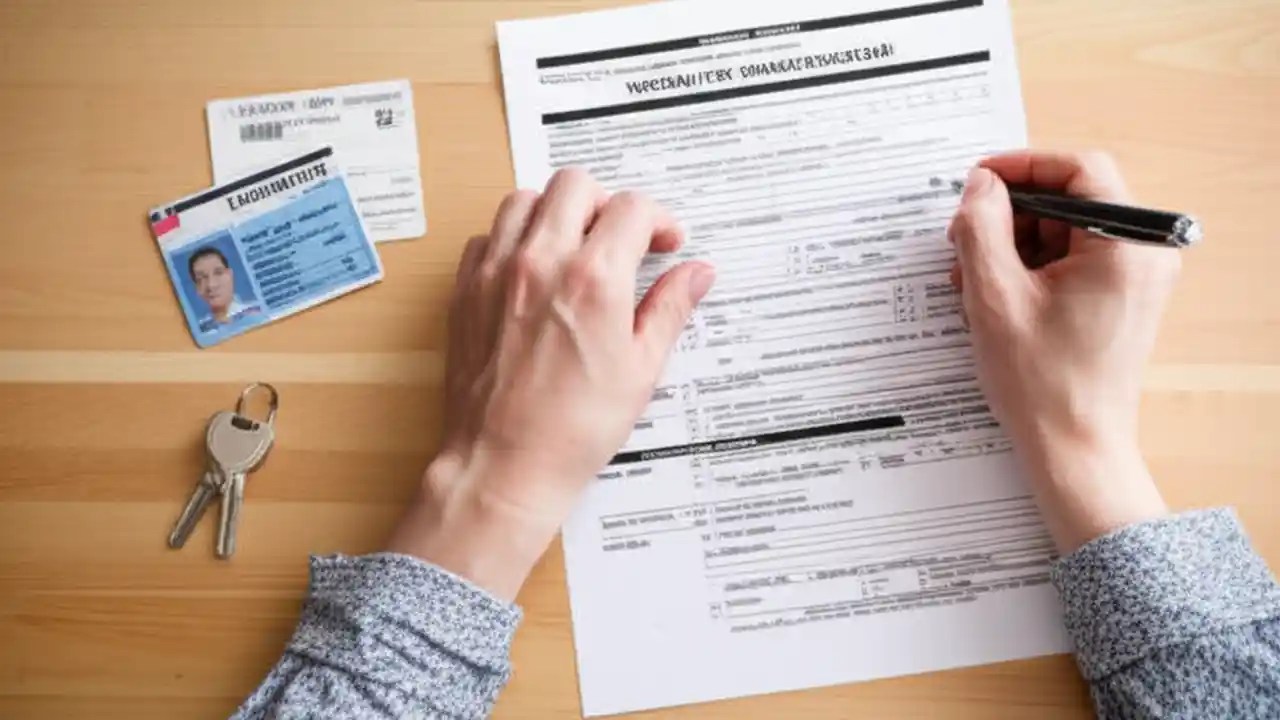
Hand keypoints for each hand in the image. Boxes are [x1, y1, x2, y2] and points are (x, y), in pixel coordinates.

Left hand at [386, 168, 714, 598]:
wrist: (504, 465)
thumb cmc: (572, 429)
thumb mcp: (641, 369)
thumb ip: (670, 309)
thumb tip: (696, 275)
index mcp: (593, 279)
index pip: (632, 208)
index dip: (659, 219)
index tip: (665, 242)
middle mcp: (540, 263)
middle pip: (575, 185)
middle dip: (607, 202)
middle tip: (621, 237)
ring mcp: (496, 273)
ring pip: (525, 199)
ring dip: (556, 212)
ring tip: (575, 246)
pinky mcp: (466, 291)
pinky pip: (486, 237)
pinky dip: (512, 240)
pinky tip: (532, 270)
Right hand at [948, 151, 1180, 551]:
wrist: (1073, 448)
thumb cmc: (1041, 384)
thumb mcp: (994, 296)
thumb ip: (981, 228)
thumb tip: (980, 186)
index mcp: (1124, 246)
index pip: (1079, 169)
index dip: (1022, 166)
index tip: (978, 181)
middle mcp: (1143, 254)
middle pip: (1070, 200)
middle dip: (1010, 214)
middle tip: (961, 240)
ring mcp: (1136, 278)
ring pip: (1066, 230)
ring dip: (1013, 243)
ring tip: (970, 278)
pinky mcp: (1121, 299)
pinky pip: (1072, 260)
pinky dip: (1030, 267)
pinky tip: (994, 294)